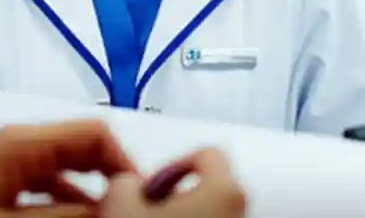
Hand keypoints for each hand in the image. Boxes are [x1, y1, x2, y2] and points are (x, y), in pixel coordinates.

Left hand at [0, 119, 136, 216]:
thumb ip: (70, 215)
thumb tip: (120, 206)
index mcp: (21, 141)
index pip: (98, 133)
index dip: (128, 165)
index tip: (143, 200)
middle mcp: (15, 148)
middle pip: (85, 160)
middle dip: (109, 191)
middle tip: (125, 214)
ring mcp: (3, 170)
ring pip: (68, 186)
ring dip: (87, 207)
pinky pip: (44, 200)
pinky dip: (64, 213)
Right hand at [100, 149, 246, 217]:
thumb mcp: (122, 201)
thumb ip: (124, 179)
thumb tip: (127, 185)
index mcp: (225, 187)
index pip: (206, 152)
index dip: (172, 163)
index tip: (154, 182)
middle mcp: (242, 206)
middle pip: (206, 183)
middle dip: (175, 193)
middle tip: (147, 209)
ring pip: (208, 209)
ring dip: (181, 213)